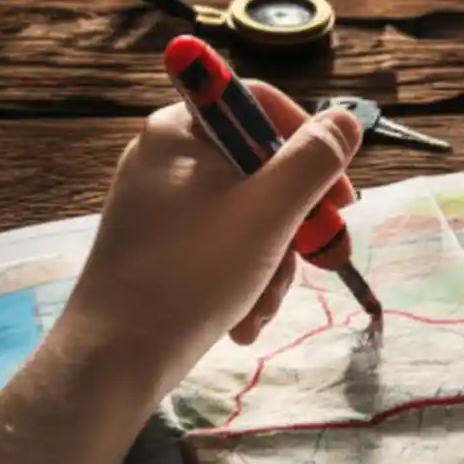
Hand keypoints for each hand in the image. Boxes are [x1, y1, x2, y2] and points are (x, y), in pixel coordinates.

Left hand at [59, 81, 361, 396]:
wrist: (115, 357)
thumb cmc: (193, 273)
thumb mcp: (269, 212)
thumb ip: (314, 161)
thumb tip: (347, 118)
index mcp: (183, 130)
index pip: (262, 106)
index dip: (311, 146)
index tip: (340, 197)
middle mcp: (168, 157)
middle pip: (262, 169)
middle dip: (296, 225)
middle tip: (327, 262)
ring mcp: (163, 203)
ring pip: (249, 215)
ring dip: (273, 263)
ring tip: (263, 307)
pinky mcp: (162, 245)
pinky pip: (224, 245)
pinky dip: (244, 278)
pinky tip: (244, 319)